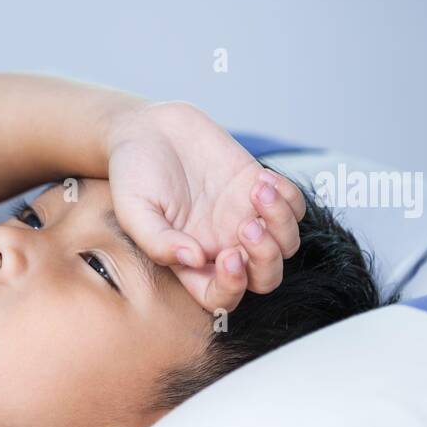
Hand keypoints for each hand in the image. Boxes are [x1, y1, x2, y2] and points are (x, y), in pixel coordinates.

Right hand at [106, 101, 306, 311]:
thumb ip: (157, 240)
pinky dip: (288, 197)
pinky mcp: (258, 190)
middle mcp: (222, 246)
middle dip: (266, 259)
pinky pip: (294, 207)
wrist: (147, 129)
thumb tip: (193, 259)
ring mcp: (244, 218)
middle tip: (248, 226)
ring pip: (286, 244)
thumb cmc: (133, 172)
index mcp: (191, 263)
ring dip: (281, 223)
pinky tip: (261, 179)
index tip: (228, 255)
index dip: (233, 287)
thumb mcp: (132, 210)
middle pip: (264, 278)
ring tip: (257, 190)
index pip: (221, 297)